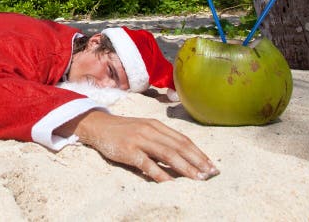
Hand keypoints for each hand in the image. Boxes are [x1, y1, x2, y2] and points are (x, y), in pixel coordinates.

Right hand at [57, 110, 218, 182]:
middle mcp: (150, 130)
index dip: (198, 153)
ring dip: (185, 168)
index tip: (211, 165)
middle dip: (197, 161)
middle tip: (210, 174)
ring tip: (197, 179)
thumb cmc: (123, 130)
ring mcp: (139, 140)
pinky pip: (148, 164)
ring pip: (168, 154)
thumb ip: (160, 139)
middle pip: (179, 147)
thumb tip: (181, 156)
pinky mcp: (129, 151)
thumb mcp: (144, 129)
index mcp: (156, 125)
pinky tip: (171, 183)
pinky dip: (161, 174)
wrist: (97, 126)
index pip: (183, 140)